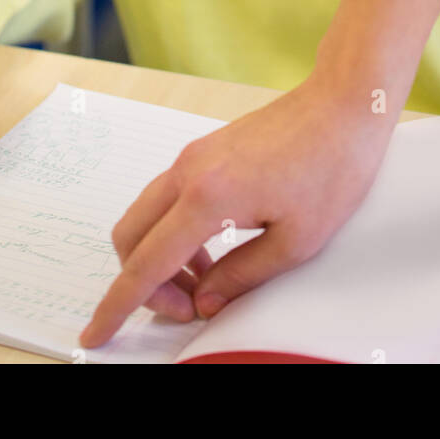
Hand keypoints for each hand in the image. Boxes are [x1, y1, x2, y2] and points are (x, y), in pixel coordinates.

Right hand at [78, 70, 392, 346]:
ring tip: (206, 281)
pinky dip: (173, 231)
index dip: (117, 305)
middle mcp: (189, 172)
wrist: (344, 104)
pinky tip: (213, 247)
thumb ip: (241, 277)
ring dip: (160, 257)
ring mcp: (194, 156)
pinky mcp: (205, 150)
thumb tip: (204, 301)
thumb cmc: (332, 166)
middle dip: (143, 283)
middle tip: (187, 309)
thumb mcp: (296, 241)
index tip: (96, 334)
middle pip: (130, 237)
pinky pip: (167, 198)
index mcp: (207, 197)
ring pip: (145, 216)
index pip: (146, 264)